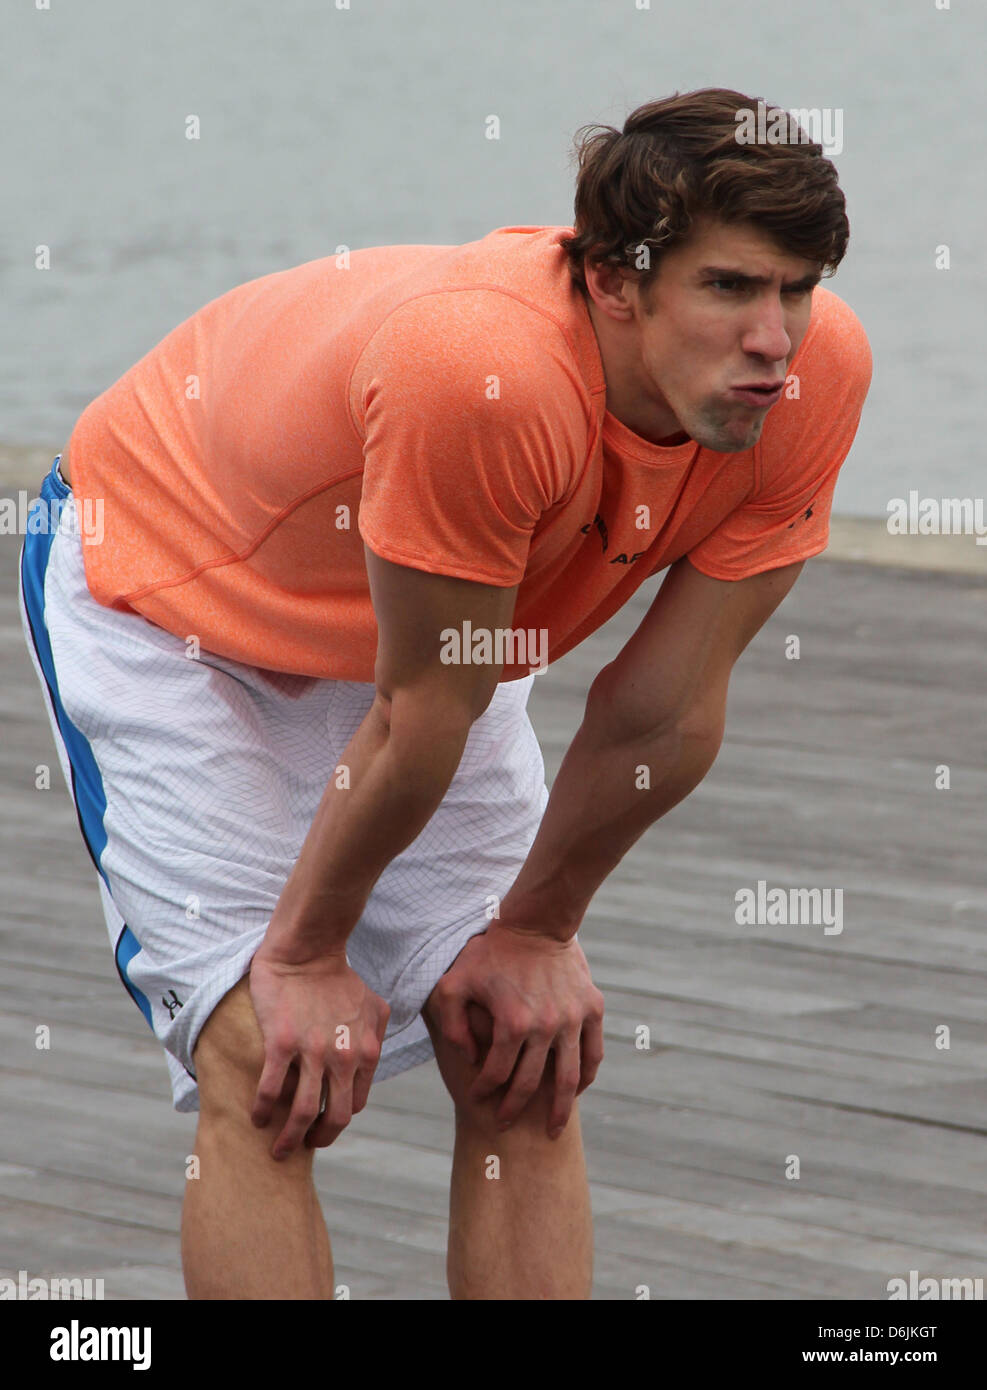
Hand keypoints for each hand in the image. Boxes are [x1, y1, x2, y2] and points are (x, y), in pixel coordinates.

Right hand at [247, 948, 390, 1158]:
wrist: (308, 950)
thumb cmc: (339, 976)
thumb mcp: (374, 1007)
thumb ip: (375, 1036)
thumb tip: (371, 1056)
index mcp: (366, 1052)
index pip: (355, 1104)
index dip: (337, 1120)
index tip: (322, 1125)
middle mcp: (344, 1057)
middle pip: (336, 1118)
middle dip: (318, 1140)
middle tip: (301, 1147)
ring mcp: (313, 1052)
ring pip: (304, 1114)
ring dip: (289, 1139)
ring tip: (277, 1149)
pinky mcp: (282, 1043)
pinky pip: (271, 1090)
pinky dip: (263, 1110)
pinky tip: (256, 1117)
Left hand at [429, 922, 604, 1138]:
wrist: (537, 923)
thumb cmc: (491, 952)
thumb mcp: (455, 982)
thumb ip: (453, 1023)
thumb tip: (469, 1059)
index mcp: (512, 1023)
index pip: (496, 1073)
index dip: (484, 1090)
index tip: (478, 1097)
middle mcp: (546, 1026)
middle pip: (530, 1084)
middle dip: (515, 1109)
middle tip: (505, 1123)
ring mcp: (573, 1019)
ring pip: (569, 1078)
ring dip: (559, 1108)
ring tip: (552, 1129)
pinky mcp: (592, 1008)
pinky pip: (593, 1054)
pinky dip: (585, 1076)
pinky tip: (576, 1089)